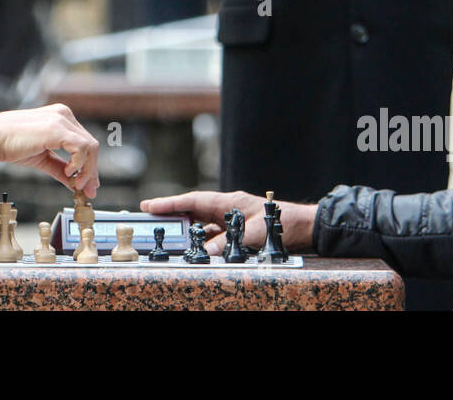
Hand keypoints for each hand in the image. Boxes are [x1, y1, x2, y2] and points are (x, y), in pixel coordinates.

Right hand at [0, 103, 99, 196]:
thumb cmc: (10, 144)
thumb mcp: (42, 158)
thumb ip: (60, 168)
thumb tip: (74, 183)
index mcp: (61, 118)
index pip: (84, 143)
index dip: (89, 166)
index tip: (88, 185)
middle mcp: (64, 115)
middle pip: (91, 145)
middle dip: (92, 171)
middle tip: (89, 190)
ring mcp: (61, 120)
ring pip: (90, 146)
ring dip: (87, 170)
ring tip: (77, 184)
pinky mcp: (56, 129)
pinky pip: (80, 147)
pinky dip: (79, 164)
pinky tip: (69, 173)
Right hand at [141, 190, 317, 255]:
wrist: (304, 227)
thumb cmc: (282, 222)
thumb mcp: (254, 234)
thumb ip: (229, 243)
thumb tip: (207, 251)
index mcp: (228, 202)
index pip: (193, 201)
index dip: (169, 204)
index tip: (149, 206)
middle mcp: (227, 208)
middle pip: (193, 211)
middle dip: (172, 215)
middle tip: (149, 220)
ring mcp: (231, 219)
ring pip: (203, 225)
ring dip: (188, 231)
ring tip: (169, 238)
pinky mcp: (238, 231)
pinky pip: (215, 236)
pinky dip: (205, 243)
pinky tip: (198, 251)